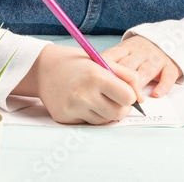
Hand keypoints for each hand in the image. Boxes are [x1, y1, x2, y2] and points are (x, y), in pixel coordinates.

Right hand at [12, 45, 140, 124]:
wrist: (43, 68)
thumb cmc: (76, 63)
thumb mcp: (102, 60)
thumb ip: (127, 76)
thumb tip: (140, 99)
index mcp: (96, 76)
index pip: (127, 98)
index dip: (129, 96)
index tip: (123, 91)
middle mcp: (84, 94)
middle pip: (118, 113)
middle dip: (121, 107)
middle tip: (113, 98)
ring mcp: (73, 108)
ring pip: (104, 120)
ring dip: (105, 112)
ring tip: (96, 97)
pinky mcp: (65, 118)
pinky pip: (88, 123)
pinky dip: (90, 115)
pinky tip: (82, 102)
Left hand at [102, 35, 181, 98]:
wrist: (168, 39)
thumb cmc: (139, 52)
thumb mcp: (123, 52)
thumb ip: (110, 63)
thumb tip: (89, 78)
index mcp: (125, 48)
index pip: (111, 57)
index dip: (104, 71)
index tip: (97, 84)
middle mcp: (140, 52)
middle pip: (128, 66)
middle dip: (121, 81)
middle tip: (113, 97)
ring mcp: (156, 59)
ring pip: (146, 71)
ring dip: (139, 85)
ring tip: (134, 99)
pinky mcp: (170, 67)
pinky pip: (167, 76)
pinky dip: (162, 86)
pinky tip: (156, 95)